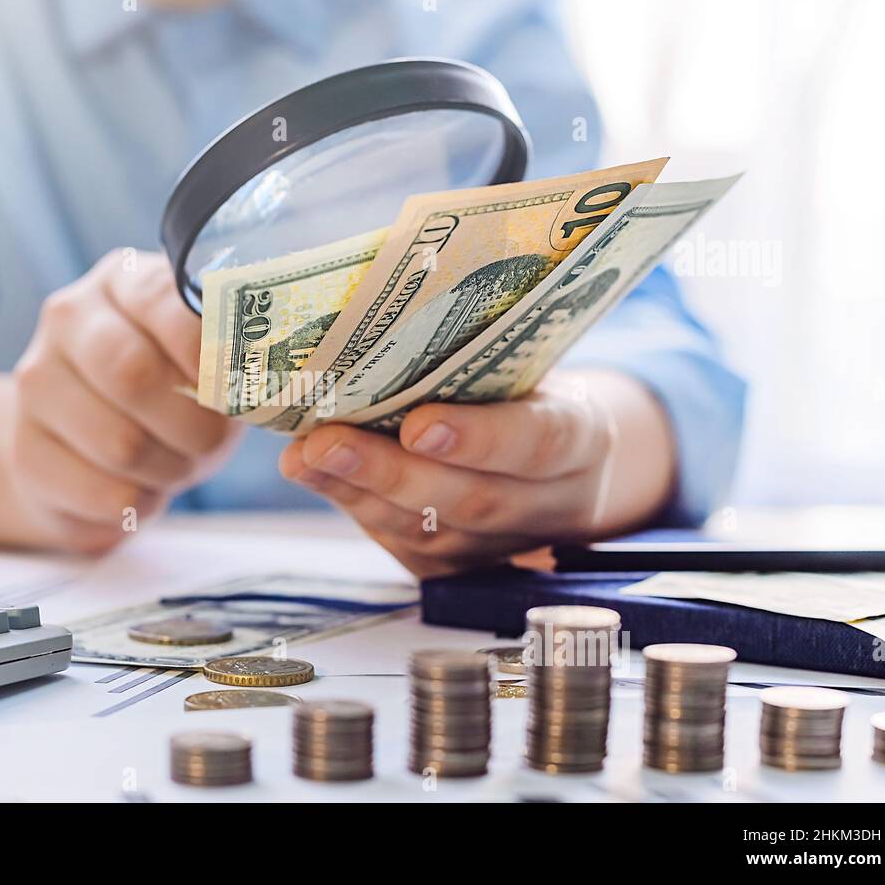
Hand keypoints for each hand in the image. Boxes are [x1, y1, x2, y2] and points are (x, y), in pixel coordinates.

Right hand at [10, 249, 239, 552]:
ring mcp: (37, 382)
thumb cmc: (174, 392)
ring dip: (171, 469)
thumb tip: (269, 367)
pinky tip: (143, 489)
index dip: (209, 352)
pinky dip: (141, 503)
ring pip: (119, 444)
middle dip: (193, 422)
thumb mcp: (207, 359)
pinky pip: (102, 492)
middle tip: (212, 440)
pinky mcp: (26, 451)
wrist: (95, 446)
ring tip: (179, 464)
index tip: (239, 387)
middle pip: (132, 374)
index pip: (163, 301)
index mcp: (121, 280)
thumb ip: (232, 350)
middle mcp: (69, 318)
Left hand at [279, 371, 672, 577]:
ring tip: (301, 456)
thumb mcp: (529, 363)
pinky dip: (351, 503)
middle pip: (472, 499)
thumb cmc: (530, 390)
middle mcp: (549, 503)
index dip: (479, 439)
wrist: (558, 462)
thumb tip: (390, 318)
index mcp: (582, 438)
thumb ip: (480, 355)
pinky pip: (402, 542)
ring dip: (356, 491)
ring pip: (429, 531)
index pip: (538, 443)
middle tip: (327, 441)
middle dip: (392, 473)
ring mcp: (502, 545)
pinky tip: (311, 472)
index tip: (418, 424)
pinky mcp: (457, 567)